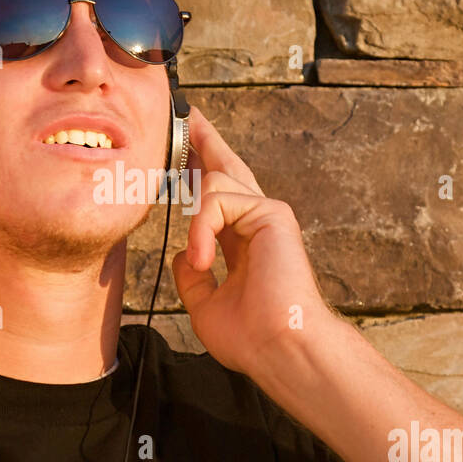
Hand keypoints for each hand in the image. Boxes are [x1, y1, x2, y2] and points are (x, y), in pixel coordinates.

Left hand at [169, 107, 329, 378]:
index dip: (200, 171)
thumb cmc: (251, 337)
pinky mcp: (272, 212)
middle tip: (187, 114)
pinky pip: (219, 200)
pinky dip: (204, 229)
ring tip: (204, 263)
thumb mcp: (205, 304)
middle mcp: (256, 223)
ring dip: (198, 223)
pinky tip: (208, 260)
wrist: (279, 347)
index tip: (183, 153)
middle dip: (204, 140)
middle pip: (227, 168)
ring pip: (215, 182)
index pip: (219, 198)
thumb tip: (184, 253)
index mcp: (243, 243)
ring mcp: (267, 214)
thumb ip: (193, 276)